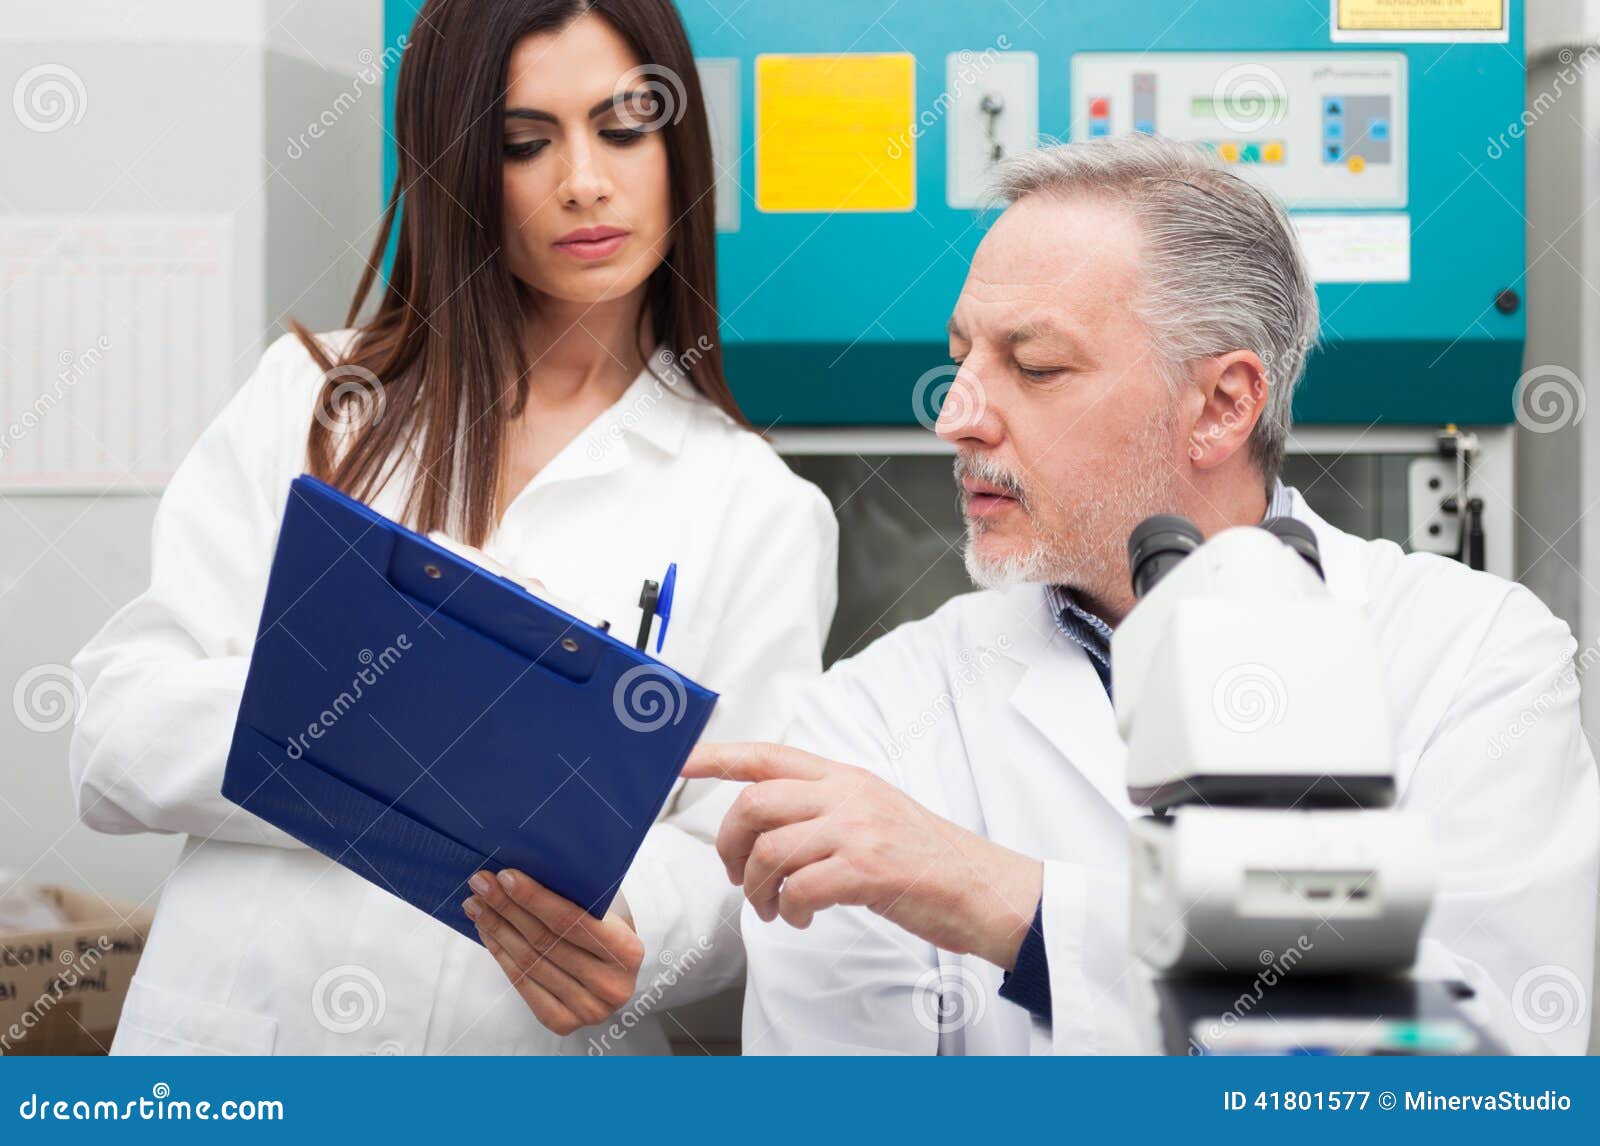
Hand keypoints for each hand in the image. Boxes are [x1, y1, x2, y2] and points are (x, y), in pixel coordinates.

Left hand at [464, 869, 643, 1034]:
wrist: (617, 973)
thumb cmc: (609, 930)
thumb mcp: (608, 910)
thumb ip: (578, 896)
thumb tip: (523, 873)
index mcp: (627, 951)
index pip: (571, 922)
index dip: (534, 898)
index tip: (505, 876)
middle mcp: (610, 986)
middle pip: (543, 940)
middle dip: (506, 908)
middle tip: (481, 884)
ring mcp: (587, 1009)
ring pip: (528, 961)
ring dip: (497, 929)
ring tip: (477, 905)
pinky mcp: (562, 1022)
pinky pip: (522, 983)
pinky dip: (501, 954)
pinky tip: (488, 931)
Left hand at [682, 742, 1042, 969]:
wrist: (982, 889)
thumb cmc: (925, 859)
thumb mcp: (873, 813)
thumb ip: (824, 807)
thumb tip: (766, 825)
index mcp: (844, 776)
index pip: (768, 755)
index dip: (717, 756)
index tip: (679, 762)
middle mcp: (847, 794)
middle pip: (755, 803)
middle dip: (730, 845)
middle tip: (738, 877)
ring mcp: (857, 829)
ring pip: (770, 850)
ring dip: (757, 890)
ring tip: (772, 908)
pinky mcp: (867, 869)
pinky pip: (799, 887)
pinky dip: (788, 910)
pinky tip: (801, 918)